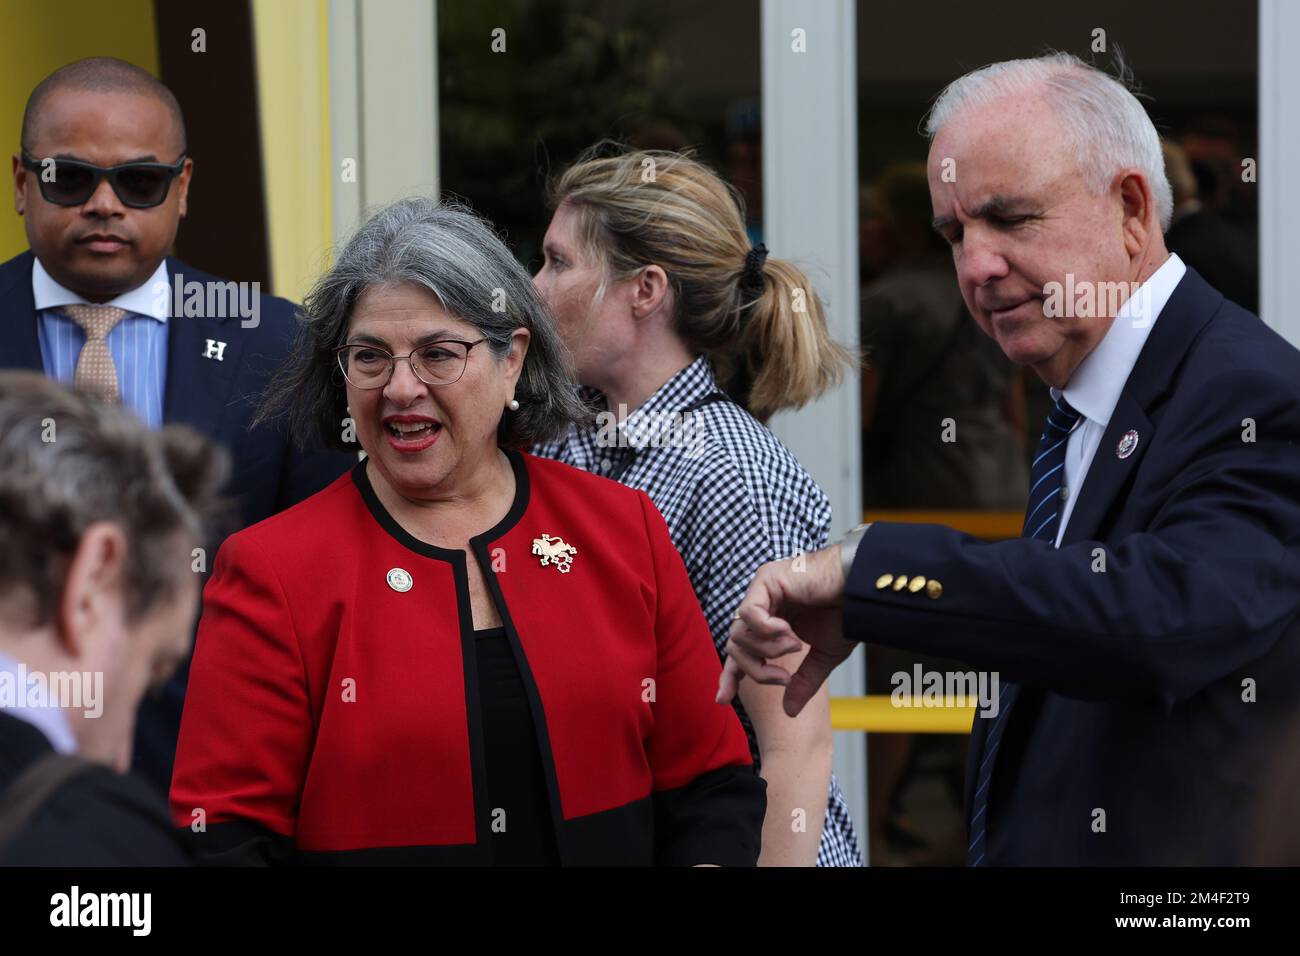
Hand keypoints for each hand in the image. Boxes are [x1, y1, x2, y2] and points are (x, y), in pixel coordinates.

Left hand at [717, 544, 856, 716]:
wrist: (862, 590)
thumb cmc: (846, 615)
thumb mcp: (822, 657)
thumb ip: (802, 681)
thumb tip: (789, 712)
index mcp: (770, 622)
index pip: (739, 650)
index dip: (730, 675)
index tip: (723, 700)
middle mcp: (761, 605)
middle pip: (734, 645)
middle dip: (755, 669)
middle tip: (782, 678)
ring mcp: (761, 590)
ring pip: (739, 632)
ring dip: (767, 650)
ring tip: (795, 646)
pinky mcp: (766, 579)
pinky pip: (750, 613)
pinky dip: (767, 630)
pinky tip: (789, 632)